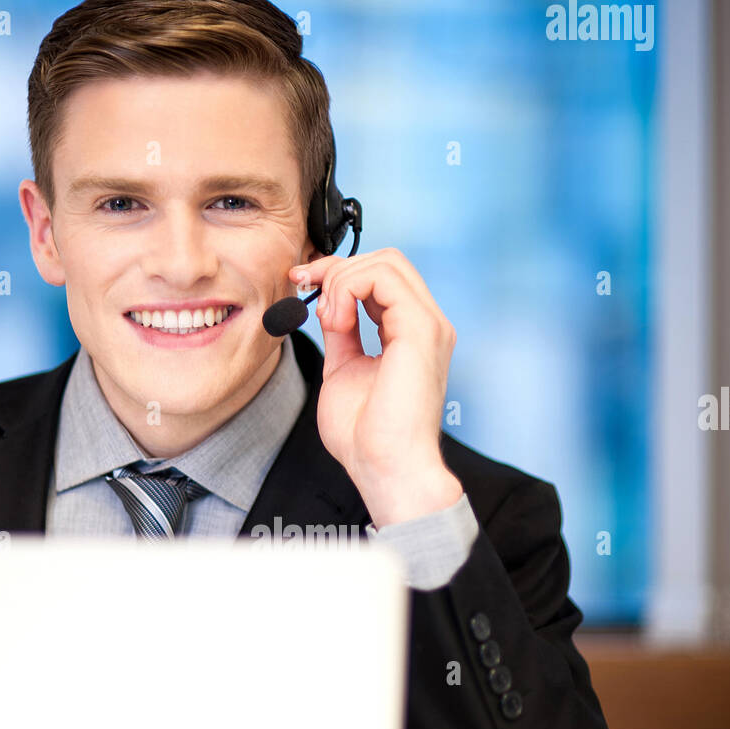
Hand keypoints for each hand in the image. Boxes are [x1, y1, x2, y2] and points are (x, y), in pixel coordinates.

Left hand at [289, 247, 462, 526]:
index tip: (301, 282)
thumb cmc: (367, 438)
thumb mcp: (343, 370)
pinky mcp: (421, 330)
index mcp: (411, 334)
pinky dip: (348, 289)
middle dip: (337, 267)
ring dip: (342, 280)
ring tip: (328, 319)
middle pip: (386, 259)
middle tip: (304, 288)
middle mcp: (426, 325)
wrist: (385, 469)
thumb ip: (342, 334)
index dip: (338, 271)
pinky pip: (382, 277)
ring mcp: (428, 325)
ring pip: (385, 261)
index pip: (381, 277)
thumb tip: (328, 306)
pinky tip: (336, 322)